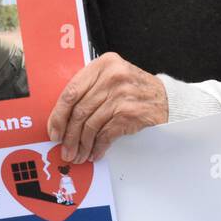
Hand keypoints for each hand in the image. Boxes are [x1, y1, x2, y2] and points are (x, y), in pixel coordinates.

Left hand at [48, 53, 167, 163]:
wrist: (167, 98)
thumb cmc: (132, 89)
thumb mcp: (110, 77)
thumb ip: (88, 88)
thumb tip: (61, 117)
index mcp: (102, 65)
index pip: (70, 91)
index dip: (58, 114)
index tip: (53, 130)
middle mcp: (111, 77)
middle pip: (79, 111)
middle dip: (69, 135)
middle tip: (64, 149)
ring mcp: (122, 95)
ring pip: (91, 125)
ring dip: (82, 144)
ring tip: (78, 154)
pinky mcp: (130, 113)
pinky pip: (106, 134)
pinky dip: (98, 146)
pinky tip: (94, 153)